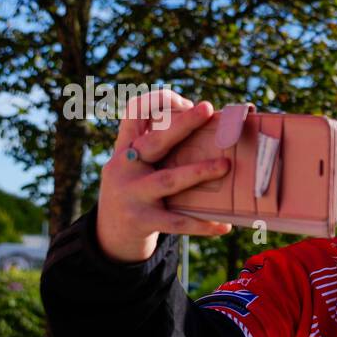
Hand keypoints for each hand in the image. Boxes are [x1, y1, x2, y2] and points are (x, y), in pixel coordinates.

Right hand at [96, 89, 233, 263]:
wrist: (110, 235)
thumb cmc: (137, 192)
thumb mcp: (138, 166)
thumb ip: (162, 149)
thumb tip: (211, 135)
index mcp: (126, 149)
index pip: (133, 114)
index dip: (156, 101)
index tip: (185, 101)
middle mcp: (125, 167)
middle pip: (154, 141)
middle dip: (182, 124)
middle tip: (207, 108)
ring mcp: (132, 194)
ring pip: (168, 180)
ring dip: (199, 171)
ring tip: (226, 165)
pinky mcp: (141, 220)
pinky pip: (177, 222)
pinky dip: (202, 224)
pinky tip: (224, 226)